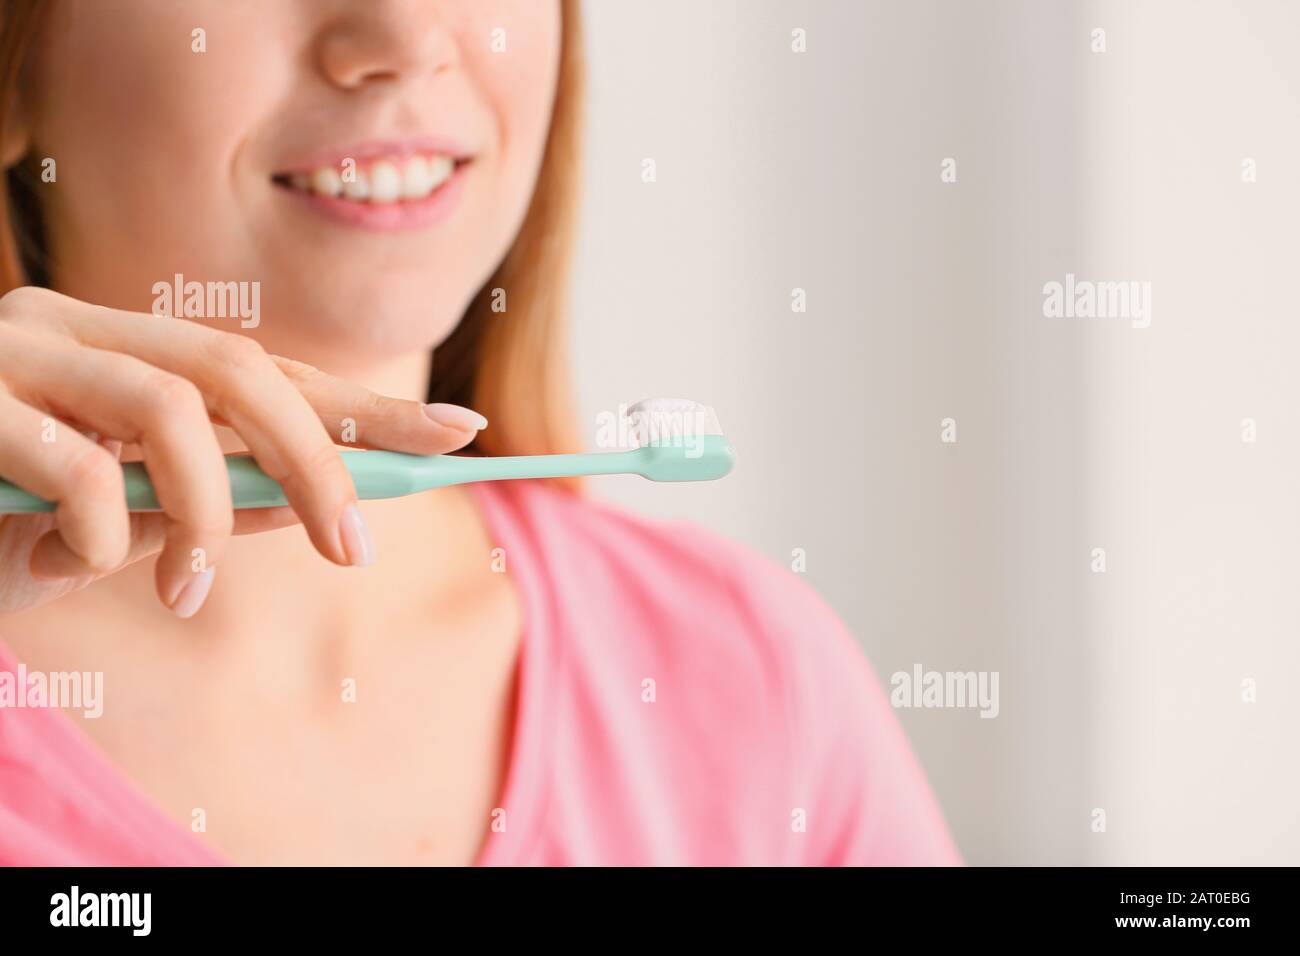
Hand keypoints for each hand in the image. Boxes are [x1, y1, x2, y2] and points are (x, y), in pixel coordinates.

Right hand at [0, 287, 482, 617]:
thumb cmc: (5, 524)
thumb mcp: (128, 525)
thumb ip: (214, 504)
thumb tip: (324, 507)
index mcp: (128, 351)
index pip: (276, 369)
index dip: (369, 402)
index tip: (463, 430)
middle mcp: (80, 329)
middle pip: (245, 371)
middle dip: (322, 459)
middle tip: (357, 547)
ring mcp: (19, 353)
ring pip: (173, 407)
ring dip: (208, 514)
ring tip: (191, 593)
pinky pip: (76, 464)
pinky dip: (107, 532)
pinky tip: (86, 569)